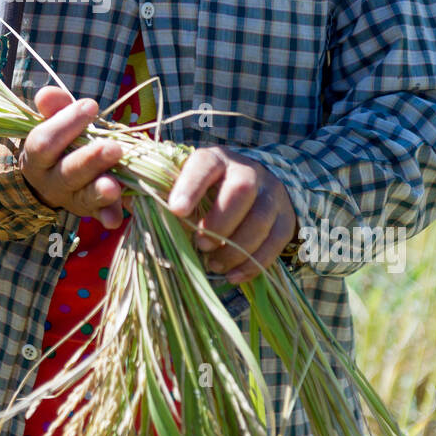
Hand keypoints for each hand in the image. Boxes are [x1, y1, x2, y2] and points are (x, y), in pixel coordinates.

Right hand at [19, 87, 129, 229]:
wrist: (55, 179)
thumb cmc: (61, 142)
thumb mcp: (55, 122)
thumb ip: (55, 107)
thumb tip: (47, 94)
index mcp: (36, 158)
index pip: (44, 142)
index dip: (66, 123)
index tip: (91, 105)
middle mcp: (51, 182)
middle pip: (67, 173)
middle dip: (90, 160)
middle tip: (114, 147)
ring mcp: (72, 199)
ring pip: (84, 197)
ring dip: (99, 192)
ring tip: (114, 187)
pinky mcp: (92, 210)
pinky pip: (100, 215)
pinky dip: (108, 216)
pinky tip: (115, 219)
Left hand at [166, 146, 296, 283]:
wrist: (256, 185)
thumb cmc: (210, 190)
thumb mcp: (191, 184)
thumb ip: (173, 198)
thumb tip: (149, 220)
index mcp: (217, 159)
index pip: (205, 164)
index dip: (190, 186)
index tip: (175, 210)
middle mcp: (248, 170)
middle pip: (241, 190)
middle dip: (220, 222)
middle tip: (201, 245)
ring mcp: (271, 193)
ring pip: (260, 219)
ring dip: (235, 248)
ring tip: (214, 264)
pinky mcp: (286, 217)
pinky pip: (275, 242)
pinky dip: (254, 263)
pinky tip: (233, 276)